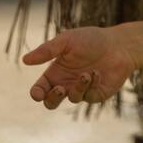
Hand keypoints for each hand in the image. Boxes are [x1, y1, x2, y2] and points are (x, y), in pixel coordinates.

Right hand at [22, 26, 136, 109]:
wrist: (118, 44)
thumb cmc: (90, 39)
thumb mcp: (66, 40)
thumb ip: (47, 50)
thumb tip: (25, 60)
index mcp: (56, 72)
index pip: (41, 88)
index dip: (37, 93)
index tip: (37, 94)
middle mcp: (66, 83)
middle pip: (51, 102)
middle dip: (53, 98)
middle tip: (61, 88)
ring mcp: (82, 90)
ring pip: (72, 99)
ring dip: (79, 87)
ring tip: (87, 73)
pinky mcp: (96, 94)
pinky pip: (89, 97)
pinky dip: (92, 85)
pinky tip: (98, 72)